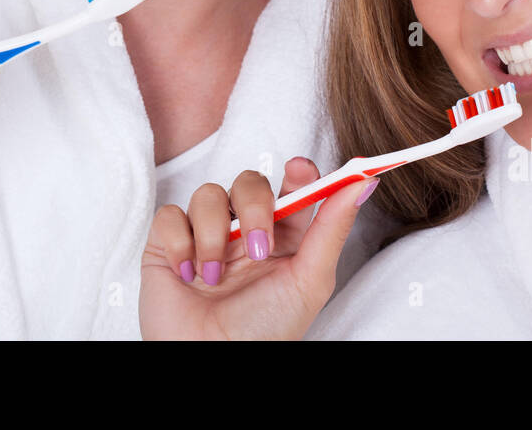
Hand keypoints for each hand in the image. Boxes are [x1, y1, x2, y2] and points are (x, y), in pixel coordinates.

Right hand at [140, 157, 375, 339]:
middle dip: (255, 207)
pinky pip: (169, 216)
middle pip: (249, 181)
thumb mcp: (310, 280)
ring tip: (215, 278)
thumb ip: (332, 228)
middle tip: (258, 249)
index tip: (299, 169)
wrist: (212, 362)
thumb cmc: (266, 331)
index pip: (292, 186)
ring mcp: (206, 235)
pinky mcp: (168, 245)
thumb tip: (362, 182)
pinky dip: (180, 243)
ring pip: (208, 194)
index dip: (297, 171)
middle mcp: (245, 230)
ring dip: (213, 234)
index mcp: (284, 235)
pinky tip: (188, 275)